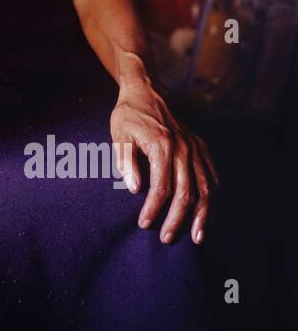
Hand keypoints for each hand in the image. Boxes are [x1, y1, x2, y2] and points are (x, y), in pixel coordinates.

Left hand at [110, 82, 216, 243]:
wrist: (146, 91)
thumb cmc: (128, 115)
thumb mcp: (119, 134)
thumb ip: (126, 161)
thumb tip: (134, 188)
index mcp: (162, 146)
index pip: (161, 187)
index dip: (153, 208)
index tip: (144, 224)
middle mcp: (184, 148)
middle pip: (186, 192)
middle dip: (177, 219)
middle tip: (167, 238)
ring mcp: (195, 148)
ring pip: (205, 187)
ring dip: (203, 214)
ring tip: (197, 236)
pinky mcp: (201, 147)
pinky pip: (212, 176)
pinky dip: (212, 196)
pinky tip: (208, 213)